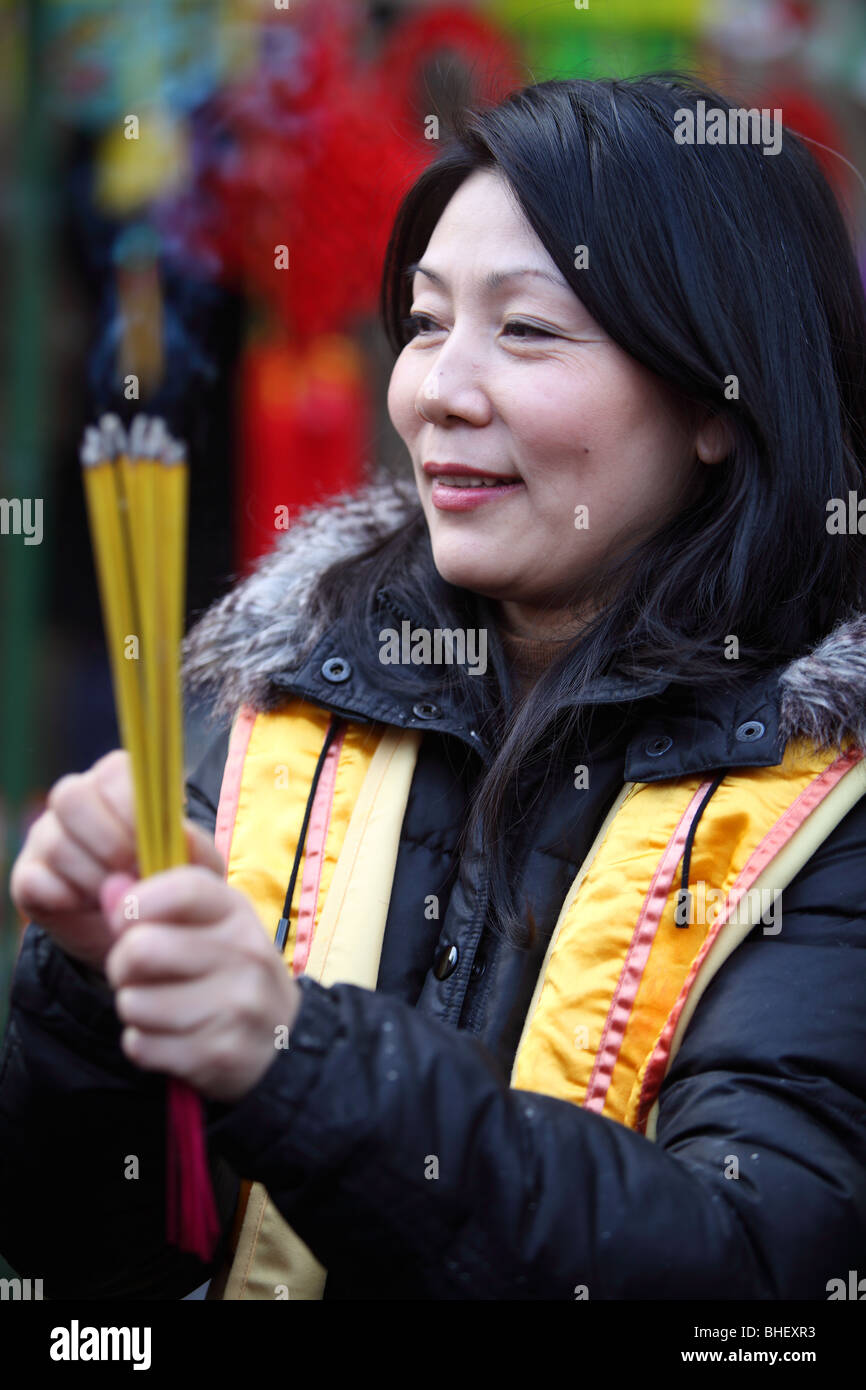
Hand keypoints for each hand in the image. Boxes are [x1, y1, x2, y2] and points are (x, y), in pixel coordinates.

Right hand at [9, 749, 222, 973]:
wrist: (136, 933)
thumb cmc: (167, 886)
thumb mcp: (194, 870)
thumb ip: (195, 848)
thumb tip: (180, 833)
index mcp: (119, 786)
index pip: (114, 769)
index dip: (131, 806)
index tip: (151, 842)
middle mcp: (77, 802)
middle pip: (71, 795)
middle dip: (108, 840)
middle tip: (133, 872)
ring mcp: (46, 836)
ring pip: (56, 842)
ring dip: (94, 878)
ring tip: (119, 898)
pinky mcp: (27, 875)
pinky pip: (34, 880)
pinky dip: (66, 899)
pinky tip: (89, 907)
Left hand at [102, 865, 300, 1103]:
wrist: (282, 1038)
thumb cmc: (227, 969)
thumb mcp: (208, 922)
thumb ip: (155, 901)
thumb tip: (109, 888)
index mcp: (238, 913)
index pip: (183, 890)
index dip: (137, 903)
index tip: (124, 921)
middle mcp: (245, 956)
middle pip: (141, 949)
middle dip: (121, 964)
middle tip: (134, 973)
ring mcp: (237, 1007)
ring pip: (133, 1003)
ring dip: (132, 1008)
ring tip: (158, 1006)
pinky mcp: (219, 1054)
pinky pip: (141, 1046)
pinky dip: (143, 1044)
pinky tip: (169, 1037)